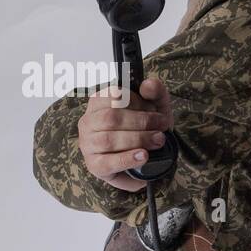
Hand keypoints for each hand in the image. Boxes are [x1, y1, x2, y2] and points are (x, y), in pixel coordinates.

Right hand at [76, 77, 173, 192]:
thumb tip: (148, 85)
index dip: (135, 102)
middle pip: (110, 118)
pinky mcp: (94, 165)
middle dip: (141, 122)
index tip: (154, 108)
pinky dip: (127, 159)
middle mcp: (88, 122)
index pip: (111, 96)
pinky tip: (143, 156)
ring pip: (108, 139)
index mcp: (99, 102)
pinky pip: (107, 162)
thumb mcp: (156, 106)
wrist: (151, 155)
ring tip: (157, 140)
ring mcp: (88, 144)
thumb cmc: (147, 127)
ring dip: (138, 140)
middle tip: (162, 127)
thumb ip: (155, 92)